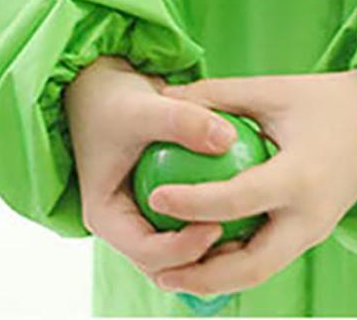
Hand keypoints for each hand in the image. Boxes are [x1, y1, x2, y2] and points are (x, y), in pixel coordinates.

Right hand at [63, 56, 238, 283]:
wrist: (103, 91)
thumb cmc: (117, 99)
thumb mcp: (144, 107)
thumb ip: (183, 121)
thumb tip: (229, 138)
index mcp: (107, 217)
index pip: (147, 253)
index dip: (184, 249)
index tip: (218, 224)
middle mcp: (124, 227)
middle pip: (167, 264)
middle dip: (204, 260)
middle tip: (244, 237)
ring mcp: (142, 218)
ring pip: (182, 250)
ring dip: (214, 247)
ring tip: (254, 229)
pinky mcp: (161, 205)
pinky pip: (191, 221)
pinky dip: (215, 217)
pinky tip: (252, 206)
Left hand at [142, 67, 356, 297]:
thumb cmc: (324, 98)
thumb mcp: (273, 89)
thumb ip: (220, 95)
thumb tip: (166, 95)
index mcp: (301, 176)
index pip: (239, 199)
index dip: (193, 202)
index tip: (155, 198)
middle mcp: (311, 216)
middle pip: (251, 265)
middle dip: (203, 276)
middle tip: (158, 271)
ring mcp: (316, 231)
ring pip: (259, 271)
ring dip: (216, 279)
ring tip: (172, 274)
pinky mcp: (314, 234)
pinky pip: (270, 258)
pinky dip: (236, 264)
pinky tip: (203, 255)